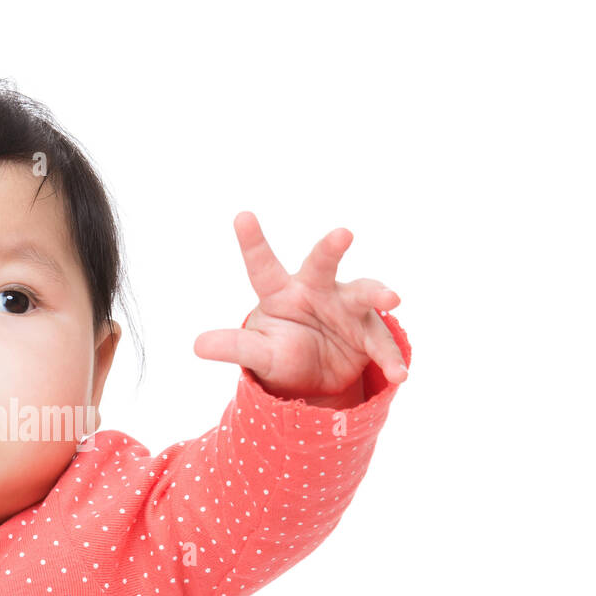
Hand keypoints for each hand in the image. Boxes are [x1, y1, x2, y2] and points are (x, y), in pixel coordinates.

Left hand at [194, 212, 408, 402]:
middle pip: (323, 264)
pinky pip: (380, 344)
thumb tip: (197, 346)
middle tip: (342, 233)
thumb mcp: (258, 355)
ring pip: (364, 293)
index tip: (241, 216)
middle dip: (331, 248)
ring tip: (392, 298)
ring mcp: (347, 307)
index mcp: (281, 292)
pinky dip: (390, 358)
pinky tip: (399, 375)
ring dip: (378, 293)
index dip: (252, 242)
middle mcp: (316, 290)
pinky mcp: (369, 332)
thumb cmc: (281, 354)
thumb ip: (234, 346)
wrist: (314, 380)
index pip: (263, 266)